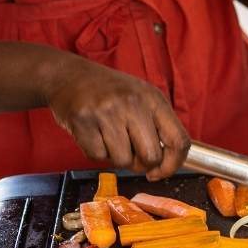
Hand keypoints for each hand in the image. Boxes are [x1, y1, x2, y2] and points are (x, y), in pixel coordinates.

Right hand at [45, 57, 189, 179]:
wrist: (69, 75)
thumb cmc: (110, 92)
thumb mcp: (142, 98)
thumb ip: (158, 127)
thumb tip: (168, 164)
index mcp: (153, 98)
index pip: (179, 141)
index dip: (173, 165)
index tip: (161, 172)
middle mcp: (132, 103)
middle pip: (151, 157)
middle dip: (142, 165)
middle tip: (131, 154)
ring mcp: (107, 112)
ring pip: (123, 161)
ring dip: (116, 157)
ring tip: (109, 137)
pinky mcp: (83, 121)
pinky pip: (98, 157)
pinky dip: (96, 152)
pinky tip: (94, 134)